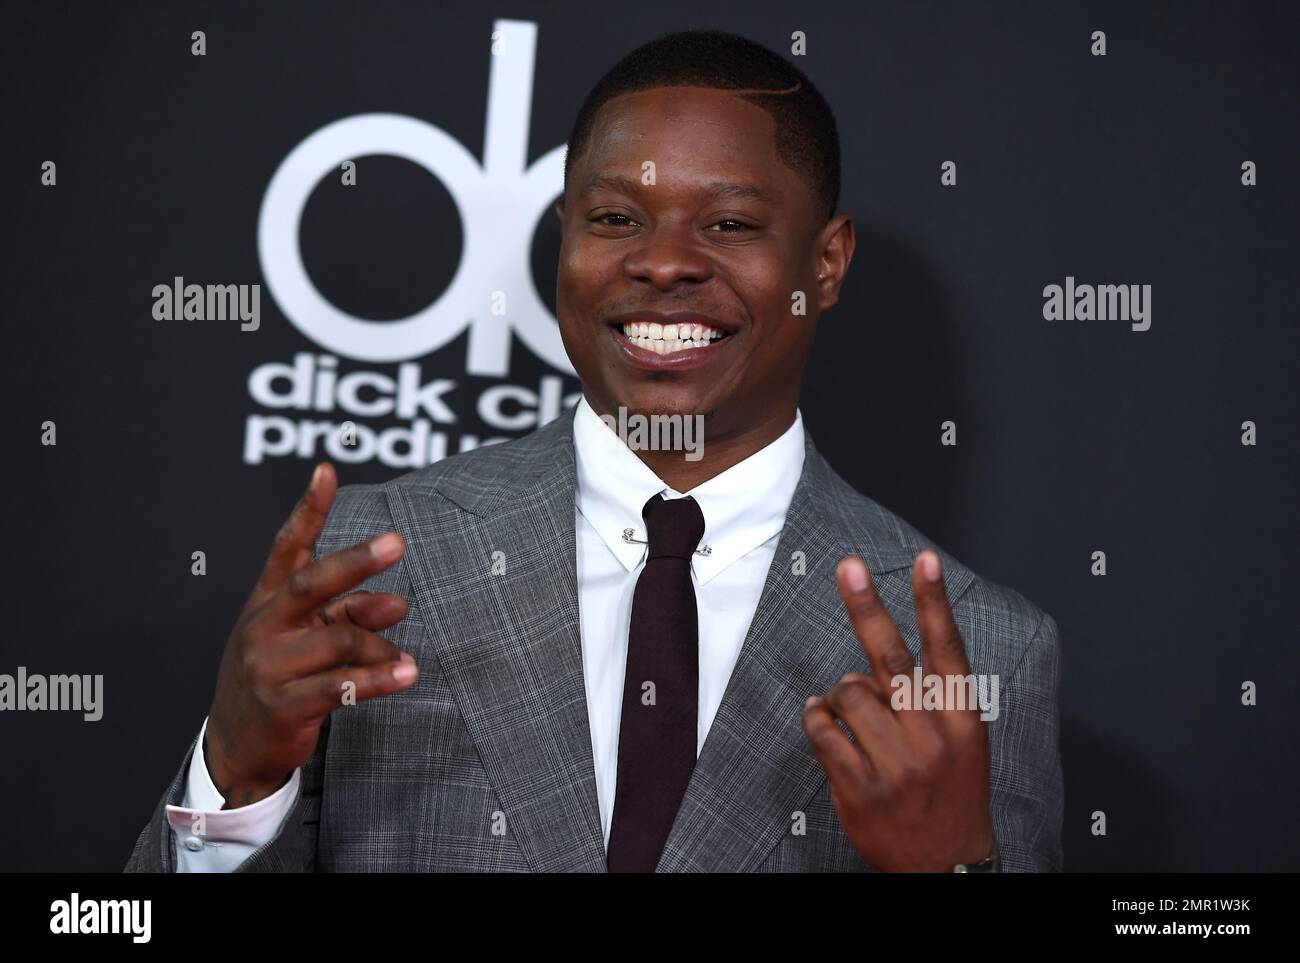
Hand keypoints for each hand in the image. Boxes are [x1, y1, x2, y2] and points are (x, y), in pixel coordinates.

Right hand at [204, 462, 417, 807]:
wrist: (236, 748)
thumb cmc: (278, 679)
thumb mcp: (303, 639)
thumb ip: (347, 613)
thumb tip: (397, 602)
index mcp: (266, 602)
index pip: (287, 546)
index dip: (308, 509)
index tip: (327, 471)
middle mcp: (263, 627)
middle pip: (312, 584)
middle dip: (357, 561)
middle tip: (397, 542)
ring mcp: (269, 666)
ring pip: (340, 639)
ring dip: (381, 648)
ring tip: (405, 663)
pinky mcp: (284, 704)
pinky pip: (341, 685)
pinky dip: (379, 680)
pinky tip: (406, 675)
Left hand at [802, 549, 993, 870]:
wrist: (947, 865)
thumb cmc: (950, 792)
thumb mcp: (960, 743)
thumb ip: (923, 700)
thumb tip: (863, 667)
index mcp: (961, 719)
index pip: (948, 649)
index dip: (935, 602)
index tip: (926, 561)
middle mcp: (931, 735)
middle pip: (893, 657)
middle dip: (869, 606)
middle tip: (849, 567)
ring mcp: (896, 762)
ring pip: (848, 692)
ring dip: (839, 693)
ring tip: (848, 709)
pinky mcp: (860, 786)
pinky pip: (824, 731)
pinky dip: (817, 718)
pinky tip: (824, 720)